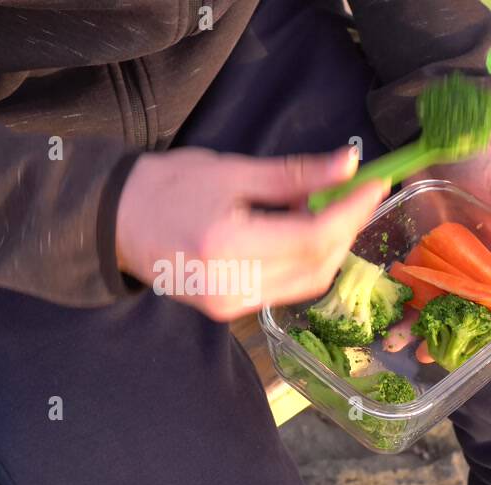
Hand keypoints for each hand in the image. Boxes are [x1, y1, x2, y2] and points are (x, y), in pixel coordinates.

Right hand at [116, 146, 387, 320]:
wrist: (115, 223)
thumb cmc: (166, 187)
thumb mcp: (232, 170)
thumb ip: (294, 173)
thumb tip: (349, 166)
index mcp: (228, 246)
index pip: (312, 237)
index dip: (351, 212)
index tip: (375, 183)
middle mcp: (232, 286)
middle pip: (317, 266)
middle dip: (346, 229)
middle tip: (355, 193)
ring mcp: (230, 305)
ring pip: (307, 282)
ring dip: (329, 247)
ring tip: (327, 210)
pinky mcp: (228, 311)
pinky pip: (285, 288)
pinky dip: (304, 261)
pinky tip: (300, 232)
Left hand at [392, 142, 490, 359]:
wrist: (438, 139)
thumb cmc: (482, 162)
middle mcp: (483, 266)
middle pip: (476, 312)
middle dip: (458, 337)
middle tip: (434, 354)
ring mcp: (452, 263)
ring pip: (443, 306)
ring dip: (425, 327)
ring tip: (404, 343)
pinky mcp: (425, 256)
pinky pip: (417, 287)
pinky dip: (405, 305)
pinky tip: (390, 321)